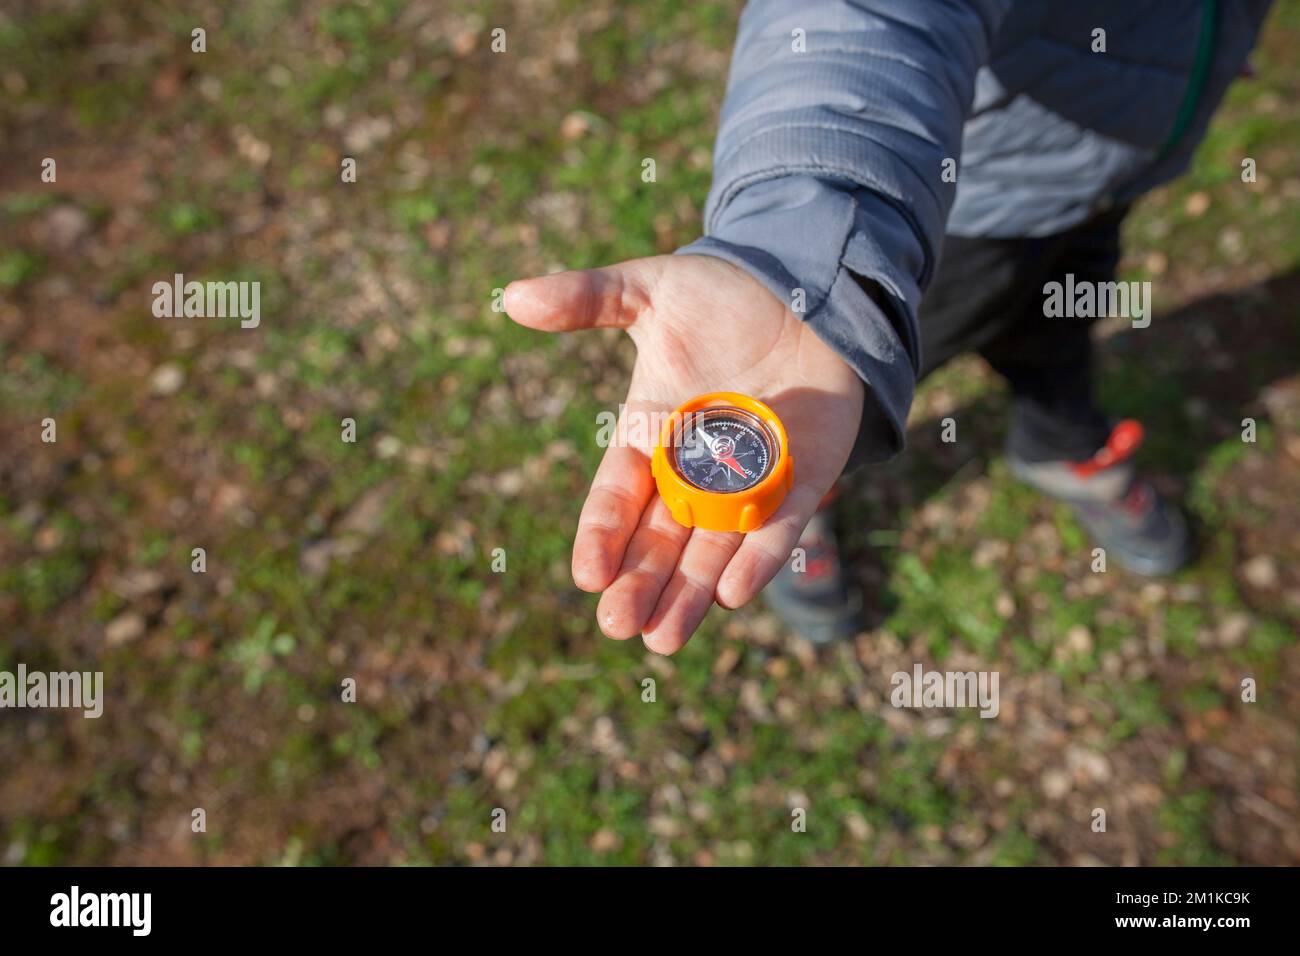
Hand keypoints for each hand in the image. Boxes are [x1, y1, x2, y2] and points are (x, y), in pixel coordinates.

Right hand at [504, 254, 863, 653]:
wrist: (806, 286)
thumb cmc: (724, 292)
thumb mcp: (650, 289)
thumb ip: (587, 298)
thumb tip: (510, 296)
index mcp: (651, 433)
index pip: (619, 493)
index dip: (602, 532)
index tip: (586, 574)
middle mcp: (695, 469)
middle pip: (661, 537)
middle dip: (640, 583)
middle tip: (618, 626)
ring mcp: (750, 479)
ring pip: (713, 548)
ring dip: (688, 593)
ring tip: (663, 641)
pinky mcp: (802, 478)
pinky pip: (778, 528)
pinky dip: (757, 559)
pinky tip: (732, 595)